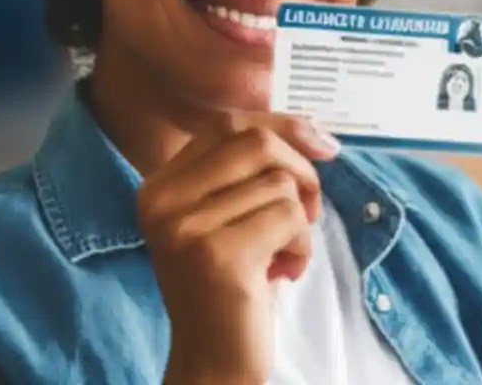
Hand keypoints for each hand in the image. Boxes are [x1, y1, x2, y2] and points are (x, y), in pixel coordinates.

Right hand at [137, 112, 339, 384]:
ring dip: (301, 220)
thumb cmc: (234, 284)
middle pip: (256, 142)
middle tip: (307, 212)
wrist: (214, 358)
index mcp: (159, 185)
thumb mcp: (233, 216)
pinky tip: (282, 273)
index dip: (284, 127)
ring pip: (280, 183)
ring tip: (282, 254)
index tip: (322, 146)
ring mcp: (184, 227)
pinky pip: (289, 217)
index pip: (228, 124)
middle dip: (301, 171)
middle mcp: (160, 201)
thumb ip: (254, 169)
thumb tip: (316, 130)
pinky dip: (302, 245)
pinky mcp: (217, 254)